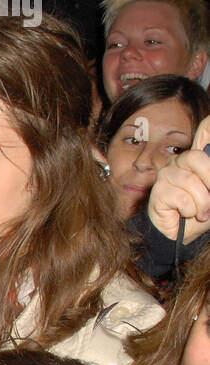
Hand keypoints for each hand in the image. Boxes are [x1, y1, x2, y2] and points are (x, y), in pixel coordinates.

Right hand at [147, 115, 209, 243]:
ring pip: (190, 182)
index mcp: (197, 158)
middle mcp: (179, 161)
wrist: (180, 236)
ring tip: (200, 212)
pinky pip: (181, 198)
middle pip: (196, 157)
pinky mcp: (158, 192)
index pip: (205, 129)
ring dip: (201, 203)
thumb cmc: (199, 212)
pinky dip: (189, 210)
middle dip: (209, 180)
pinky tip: (185, 214)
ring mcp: (166, 175)